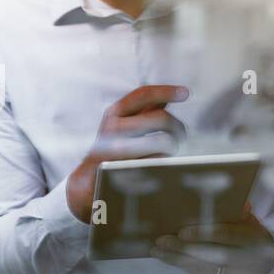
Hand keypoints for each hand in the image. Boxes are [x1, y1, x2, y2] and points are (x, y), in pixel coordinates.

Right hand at [66, 84, 189, 222]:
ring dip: (173, 147)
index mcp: (114, 113)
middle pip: (161, 118)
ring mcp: (118, 150)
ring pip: (163, 141)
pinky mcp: (127, 169)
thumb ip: (141, 111)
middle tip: (180, 135)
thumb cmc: (110, 150)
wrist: (87, 182)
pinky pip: (157, 162)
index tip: (185, 93)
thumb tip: (166, 96)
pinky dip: (163, 163)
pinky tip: (159, 165)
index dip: (166, 91)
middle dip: (177, 127)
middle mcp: (113, 128)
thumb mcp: (121, 125)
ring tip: (171, 151)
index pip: (143, 94)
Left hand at [150, 206, 273, 273]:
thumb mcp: (246, 218)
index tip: (181, 232)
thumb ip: (233, 210)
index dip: (203, 235)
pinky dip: (184, 268)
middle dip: (183, 249)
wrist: (266, 258)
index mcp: (252, 239)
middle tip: (161, 241)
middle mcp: (247, 261)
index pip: (226, 236)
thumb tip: (220, 198)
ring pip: (203, 270)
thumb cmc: (248, 231)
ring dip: (177, 260)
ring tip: (157, 251)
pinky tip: (169, 260)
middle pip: (211, 256)